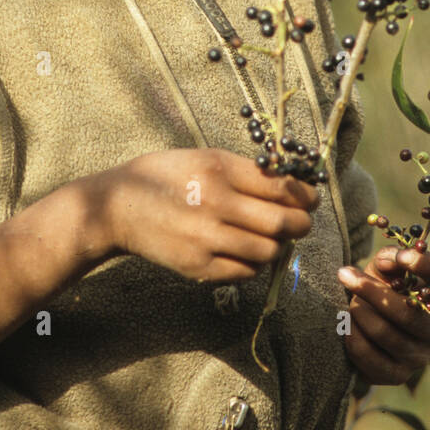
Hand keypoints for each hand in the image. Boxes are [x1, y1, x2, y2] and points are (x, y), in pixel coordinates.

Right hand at [90, 147, 317, 282]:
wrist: (118, 207)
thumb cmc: (164, 175)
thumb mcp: (203, 157)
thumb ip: (244, 172)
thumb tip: (291, 187)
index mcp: (219, 170)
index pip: (282, 188)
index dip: (306, 196)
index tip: (311, 198)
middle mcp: (215, 204)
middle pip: (282, 223)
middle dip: (301, 224)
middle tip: (301, 222)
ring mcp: (206, 239)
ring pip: (268, 251)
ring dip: (277, 246)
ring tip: (271, 237)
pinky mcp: (198, 267)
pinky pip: (246, 272)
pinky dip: (254, 263)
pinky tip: (246, 251)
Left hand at [337, 244, 429, 384]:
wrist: (368, 324)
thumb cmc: (382, 288)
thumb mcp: (386, 268)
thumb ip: (389, 258)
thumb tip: (388, 261)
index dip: (426, 266)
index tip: (402, 256)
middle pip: (408, 313)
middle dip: (371, 290)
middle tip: (344, 274)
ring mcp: (420, 357)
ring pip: (384, 333)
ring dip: (359, 312)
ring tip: (348, 303)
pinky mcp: (398, 375)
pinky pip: (367, 355)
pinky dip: (351, 335)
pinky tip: (347, 325)